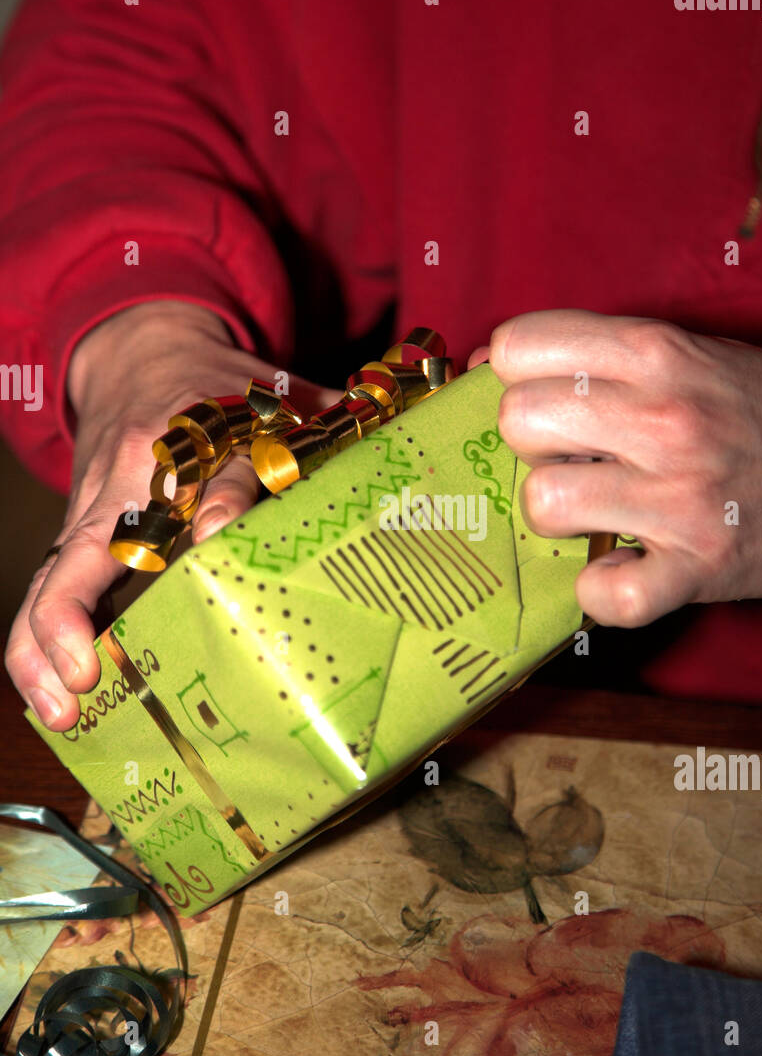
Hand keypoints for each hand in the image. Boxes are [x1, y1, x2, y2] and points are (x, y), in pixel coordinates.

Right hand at [6, 301, 339, 729]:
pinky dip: (39, 641)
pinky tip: (52, 694)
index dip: (221, 501)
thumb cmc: (225, 387)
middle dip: (81, 610)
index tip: (218, 533)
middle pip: (100, 542)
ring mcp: (98, 503)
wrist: (144, 348)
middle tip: (90, 672)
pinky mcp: (77, 527)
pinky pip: (50, 588)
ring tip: (65, 707)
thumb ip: (343, 435)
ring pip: (57, 577)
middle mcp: (139, 472)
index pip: (215, 473)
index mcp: (202, 434)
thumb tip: (428, 460)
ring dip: (46, 644)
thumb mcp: (286, 399)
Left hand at [470, 309, 761, 626]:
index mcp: (658, 354)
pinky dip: (602, 592)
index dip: (515, 377)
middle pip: (519, 421)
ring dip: (559, 516)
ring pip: (545, 501)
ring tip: (596, 512)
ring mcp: (682, 496)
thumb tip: (489, 364)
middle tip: (572, 457)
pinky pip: (607, 595)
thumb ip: (600, 354)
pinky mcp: (698, 568)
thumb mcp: (691, 353)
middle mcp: (666, 418)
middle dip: (532, 444)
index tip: (540, 399)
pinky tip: (621, 568)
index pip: (519, 347)